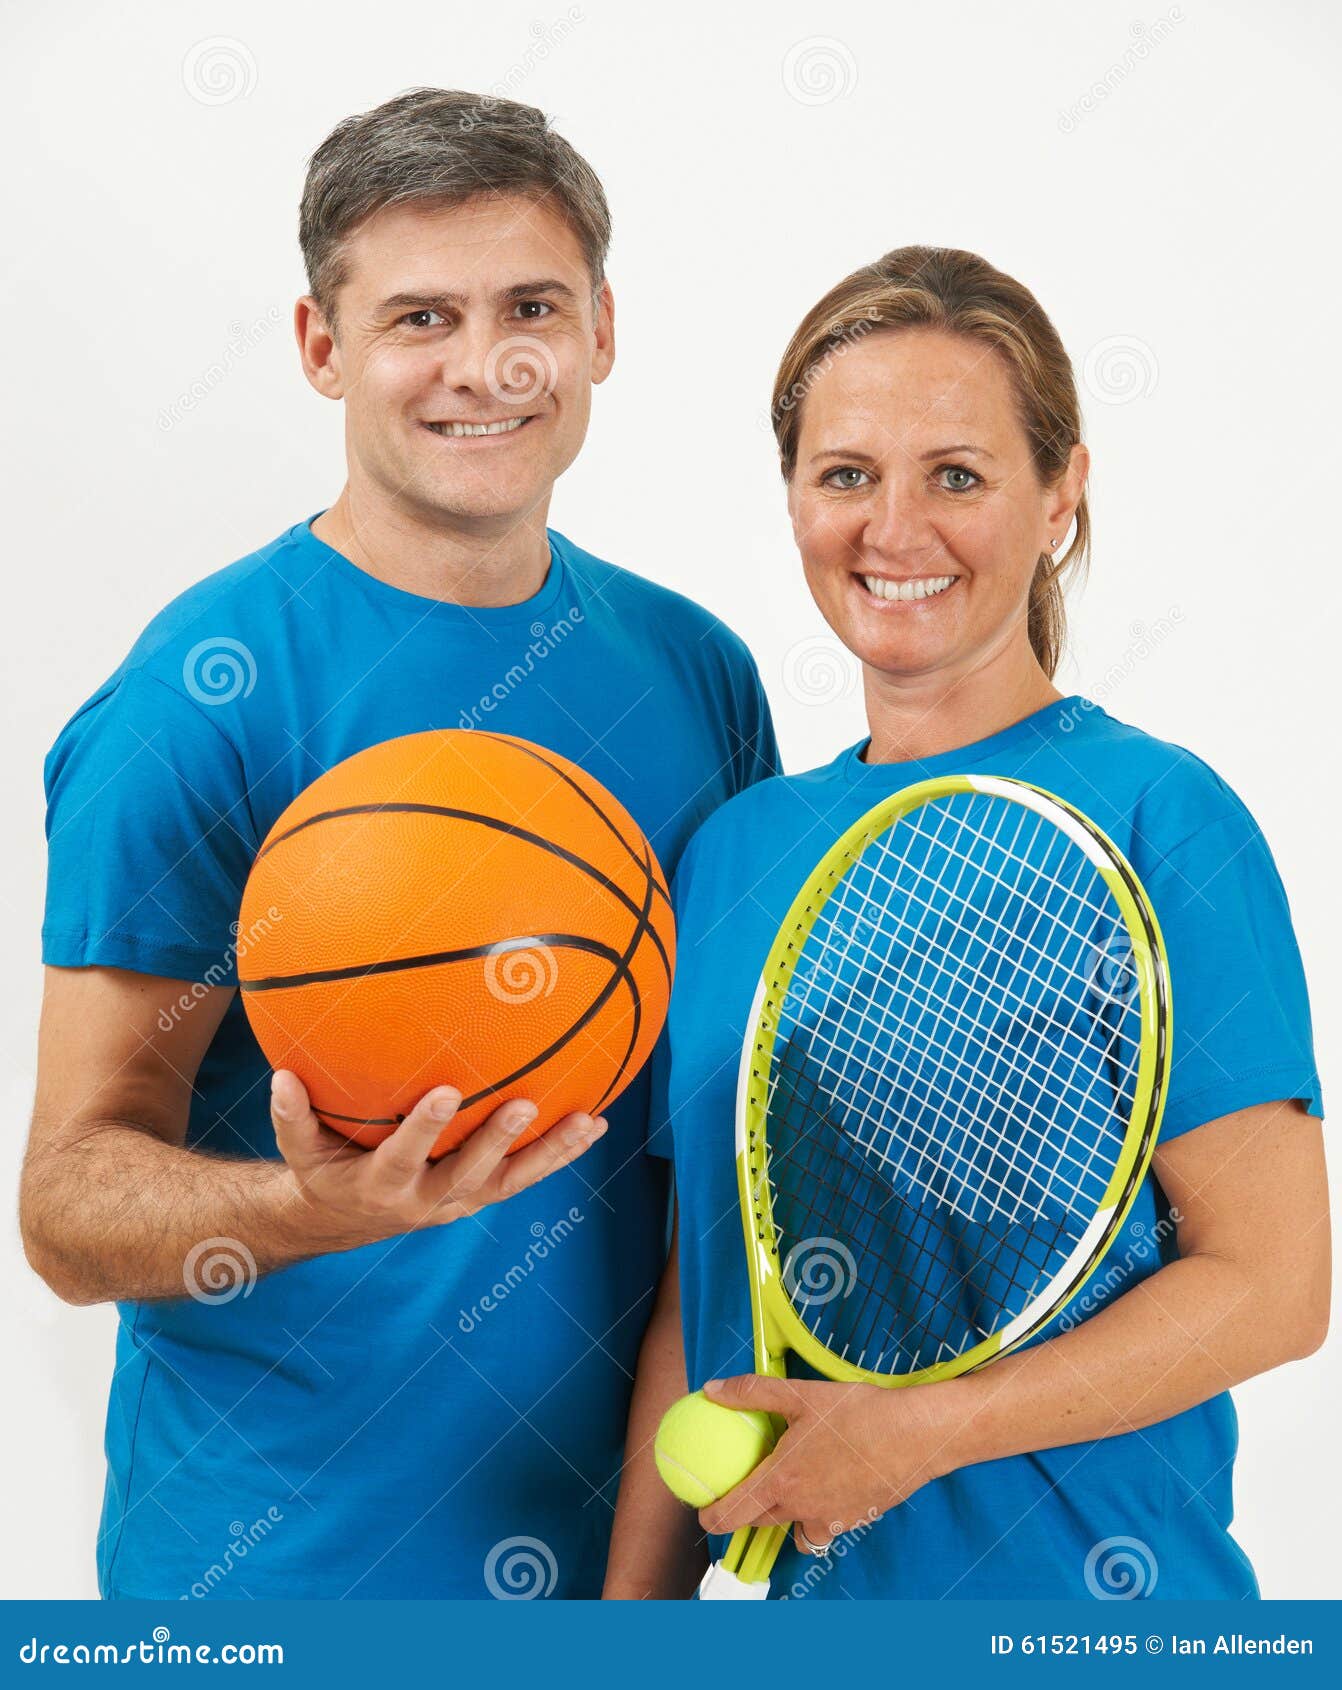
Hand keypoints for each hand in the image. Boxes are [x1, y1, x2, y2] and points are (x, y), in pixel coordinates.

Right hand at [270, 1070, 605, 1247]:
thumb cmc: (325, 1168)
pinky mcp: (484, 1195)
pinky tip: (595, 1123)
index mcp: (381, 1184)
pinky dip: (561, 1153)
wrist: (347, 1217)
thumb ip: (291, 1116)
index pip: (404, 1156)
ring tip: (588, 1121)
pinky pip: (527, 1176)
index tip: (447, 1091)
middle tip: (522, 1105)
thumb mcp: (300, 1148)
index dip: (425, 1129)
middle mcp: (427, 1200)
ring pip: (511, 1181)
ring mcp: (461, 1201)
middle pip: (468, 1173)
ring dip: (550, 1153)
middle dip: (495, 1141)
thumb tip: (280, 1076)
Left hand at [696, 1373, 959, 1557]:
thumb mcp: (800, 1394)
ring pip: (795, 1529)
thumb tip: (713, 1389)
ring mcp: (831, 1518)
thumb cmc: (858, 1413)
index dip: (711, 1516)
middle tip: (740, 1489)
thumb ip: (753, 1393)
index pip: (733, 1514)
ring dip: (783, 1516)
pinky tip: (824, 1488)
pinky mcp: (856, 1519)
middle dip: (744, 1512)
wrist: (916, 1435)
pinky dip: (817, 1515)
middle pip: (760, 1522)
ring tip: (784, 1490)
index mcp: (782, 1482)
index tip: (702, 1509)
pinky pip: (826, 1526)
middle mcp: (802, 1509)